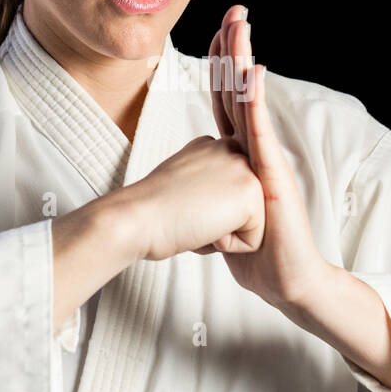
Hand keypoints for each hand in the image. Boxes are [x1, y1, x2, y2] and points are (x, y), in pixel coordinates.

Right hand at [121, 134, 265, 261]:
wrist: (137, 218)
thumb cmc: (153, 211)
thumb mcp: (183, 183)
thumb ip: (207, 182)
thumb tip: (218, 201)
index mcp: (215, 145)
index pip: (229, 195)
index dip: (204, 211)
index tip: (179, 201)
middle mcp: (232, 149)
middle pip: (243, 209)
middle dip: (219, 222)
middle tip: (187, 210)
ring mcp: (244, 167)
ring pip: (252, 224)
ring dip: (224, 234)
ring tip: (195, 218)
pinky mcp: (251, 191)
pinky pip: (254, 239)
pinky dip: (229, 246)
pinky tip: (204, 227)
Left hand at [207, 5, 331, 307]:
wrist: (287, 283)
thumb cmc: (255, 254)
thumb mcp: (216, 215)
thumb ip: (203, 192)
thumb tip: (182, 189)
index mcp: (239, 156)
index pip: (226, 100)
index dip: (220, 66)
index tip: (214, 30)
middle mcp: (254, 151)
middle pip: (239, 90)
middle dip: (234, 48)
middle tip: (235, 8)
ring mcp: (266, 161)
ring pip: (250, 103)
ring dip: (244, 61)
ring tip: (242, 26)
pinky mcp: (274, 178)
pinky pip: (261, 134)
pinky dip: (254, 104)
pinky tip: (252, 75)